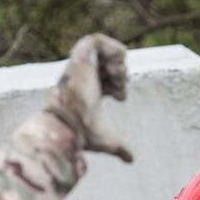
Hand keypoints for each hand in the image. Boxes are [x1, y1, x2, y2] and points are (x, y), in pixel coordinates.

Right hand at [47, 33, 132, 161]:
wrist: (68, 125)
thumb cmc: (82, 133)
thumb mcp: (105, 140)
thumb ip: (119, 147)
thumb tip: (131, 160)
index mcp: (89, 90)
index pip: (108, 78)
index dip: (120, 84)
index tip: (120, 98)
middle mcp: (84, 75)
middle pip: (109, 63)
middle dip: (121, 73)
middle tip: (119, 88)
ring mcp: (80, 65)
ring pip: (105, 49)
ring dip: (117, 62)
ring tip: (115, 78)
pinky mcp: (79, 56)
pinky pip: (98, 39)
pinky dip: (111, 52)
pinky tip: (111, 70)